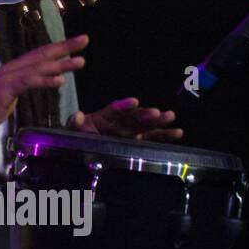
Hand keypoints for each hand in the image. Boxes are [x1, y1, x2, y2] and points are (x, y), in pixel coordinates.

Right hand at [0, 34, 89, 140]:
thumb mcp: (10, 96)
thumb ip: (22, 86)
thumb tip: (36, 81)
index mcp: (13, 70)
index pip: (40, 55)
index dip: (59, 47)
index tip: (77, 43)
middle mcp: (11, 69)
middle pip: (42, 54)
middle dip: (65, 46)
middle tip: (85, 39)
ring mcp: (7, 79)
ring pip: (38, 67)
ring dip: (61, 64)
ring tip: (80, 61)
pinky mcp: (5, 90)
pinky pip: (28, 83)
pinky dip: (45, 80)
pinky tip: (60, 81)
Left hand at [68, 98, 182, 141]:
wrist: (79, 146)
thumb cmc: (77, 134)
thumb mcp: (71, 129)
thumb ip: (74, 123)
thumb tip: (77, 115)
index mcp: (103, 117)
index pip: (114, 110)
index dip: (123, 106)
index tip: (134, 102)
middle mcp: (118, 123)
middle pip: (133, 118)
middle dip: (145, 115)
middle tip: (158, 112)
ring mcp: (128, 132)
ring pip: (144, 127)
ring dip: (158, 123)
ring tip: (171, 116)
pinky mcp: (134, 142)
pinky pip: (150, 139)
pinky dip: (163, 136)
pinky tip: (177, 132)